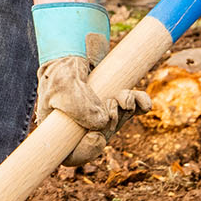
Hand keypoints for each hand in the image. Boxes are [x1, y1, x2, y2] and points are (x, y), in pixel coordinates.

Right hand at [32, 2, 149, 165]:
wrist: (74, 45)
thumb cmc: (61, 68)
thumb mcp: (62, 84)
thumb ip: (78, 106)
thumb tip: (101, 123)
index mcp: (60, 128)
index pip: (71, 155)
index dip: (86, 152)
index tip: (96, 136)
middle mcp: (80, 124)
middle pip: (100, 139)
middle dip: (112, 124)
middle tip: (111, 103)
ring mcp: (99, 113)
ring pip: (118, 124)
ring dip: (126, 111)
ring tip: (123, 94)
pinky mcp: (114, 100)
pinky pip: (133, 111)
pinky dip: (140, 104)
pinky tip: (141, 97)